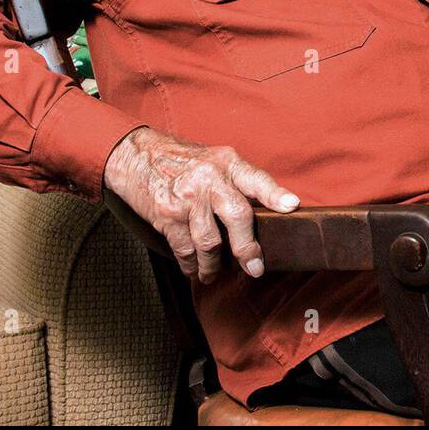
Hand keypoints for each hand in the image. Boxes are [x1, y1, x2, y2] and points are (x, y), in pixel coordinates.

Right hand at [103, 126, 298, 283]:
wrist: (137, 156)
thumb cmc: (183, 160)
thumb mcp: (216, 159)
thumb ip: (238, 181)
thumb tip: (267, 211)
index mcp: (227, 163)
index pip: (257, 179)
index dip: (275, 194)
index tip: (291, 206)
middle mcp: (209, 179)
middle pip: (236, 217)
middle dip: (246, 248)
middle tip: (253, 267)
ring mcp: (187, 199)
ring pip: (209, 242)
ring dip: (214, 265)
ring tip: (214, 273)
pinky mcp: (167, 216)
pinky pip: (184, 248)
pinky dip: (191, 264)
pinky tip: (195, 268)